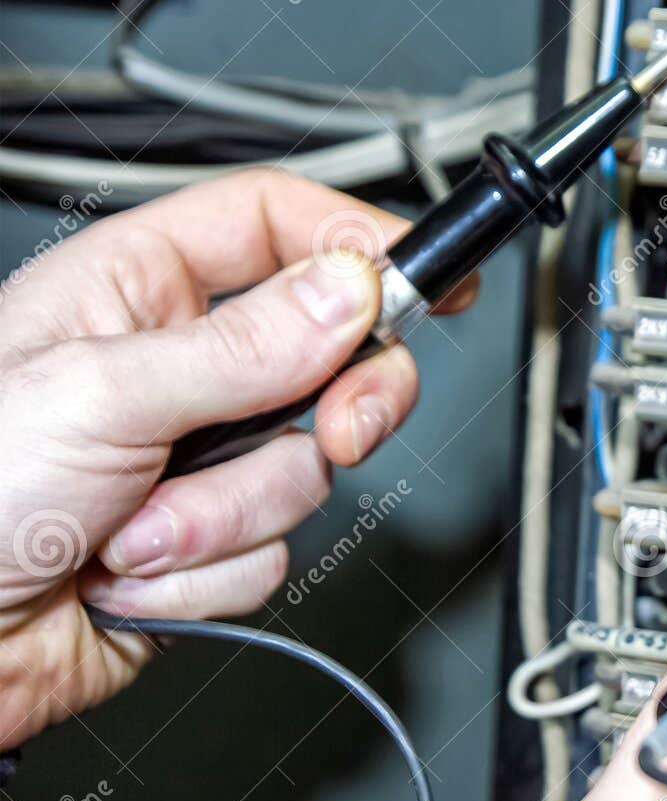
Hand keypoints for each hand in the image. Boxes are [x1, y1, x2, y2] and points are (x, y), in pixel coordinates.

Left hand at [0, 168, 474, 747]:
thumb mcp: (101, 393)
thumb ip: (244, 344)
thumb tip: (352, 290)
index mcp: (134, 288)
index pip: (276, 226)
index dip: (359, 241)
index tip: (431, 278)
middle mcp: (176, 367)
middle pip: (330, 352)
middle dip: (341, 404)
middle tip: (340, 428)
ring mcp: (196, 459)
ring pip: (307, 469)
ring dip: (228, 515)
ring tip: (133, 527)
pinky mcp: (207, 543)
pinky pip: (274, 552)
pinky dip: (209, 574)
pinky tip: (127, 575)